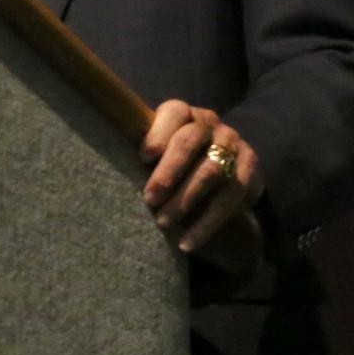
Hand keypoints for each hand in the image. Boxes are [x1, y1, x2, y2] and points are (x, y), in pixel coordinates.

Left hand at [140, 100, 264, 252]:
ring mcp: (232, 142)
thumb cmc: (174, 156)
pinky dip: (208, 222)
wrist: (224, 163)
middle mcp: (210, 122)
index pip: (173, 113)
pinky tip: (187, 242)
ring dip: (185, 201)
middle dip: (167, 173)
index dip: (157, 133)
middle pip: (189, 142)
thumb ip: (141, 150)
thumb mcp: (159, 146)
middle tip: (149, 200)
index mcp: (184, 112)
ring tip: (162, 223)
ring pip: (210, 172)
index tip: (142, 157)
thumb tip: (104, 161)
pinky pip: (231, 196)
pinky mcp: (249, 166)